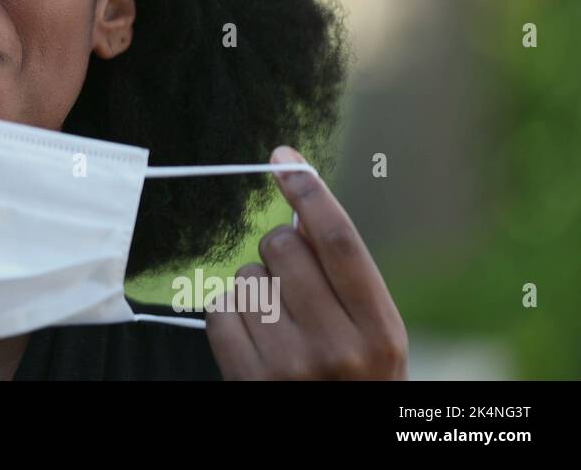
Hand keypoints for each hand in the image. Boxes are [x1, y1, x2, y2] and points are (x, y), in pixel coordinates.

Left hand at [205, 146, 407, 379]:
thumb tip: (303, 201)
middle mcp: (340, 348)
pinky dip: (228, 313)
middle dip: (277, 247)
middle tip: (289, 278)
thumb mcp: (374, 335)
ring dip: (253, 287)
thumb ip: (346, 277)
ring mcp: (291, 367)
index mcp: (382, 330)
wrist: (339, 447)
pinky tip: (253, 338)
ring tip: (277, 322)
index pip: (340, 241)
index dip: (309, 192)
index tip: (283, 159)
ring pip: (246, 277)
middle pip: (284, 247)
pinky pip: (219, 310)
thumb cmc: (354, 380)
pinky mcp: (249, 382)